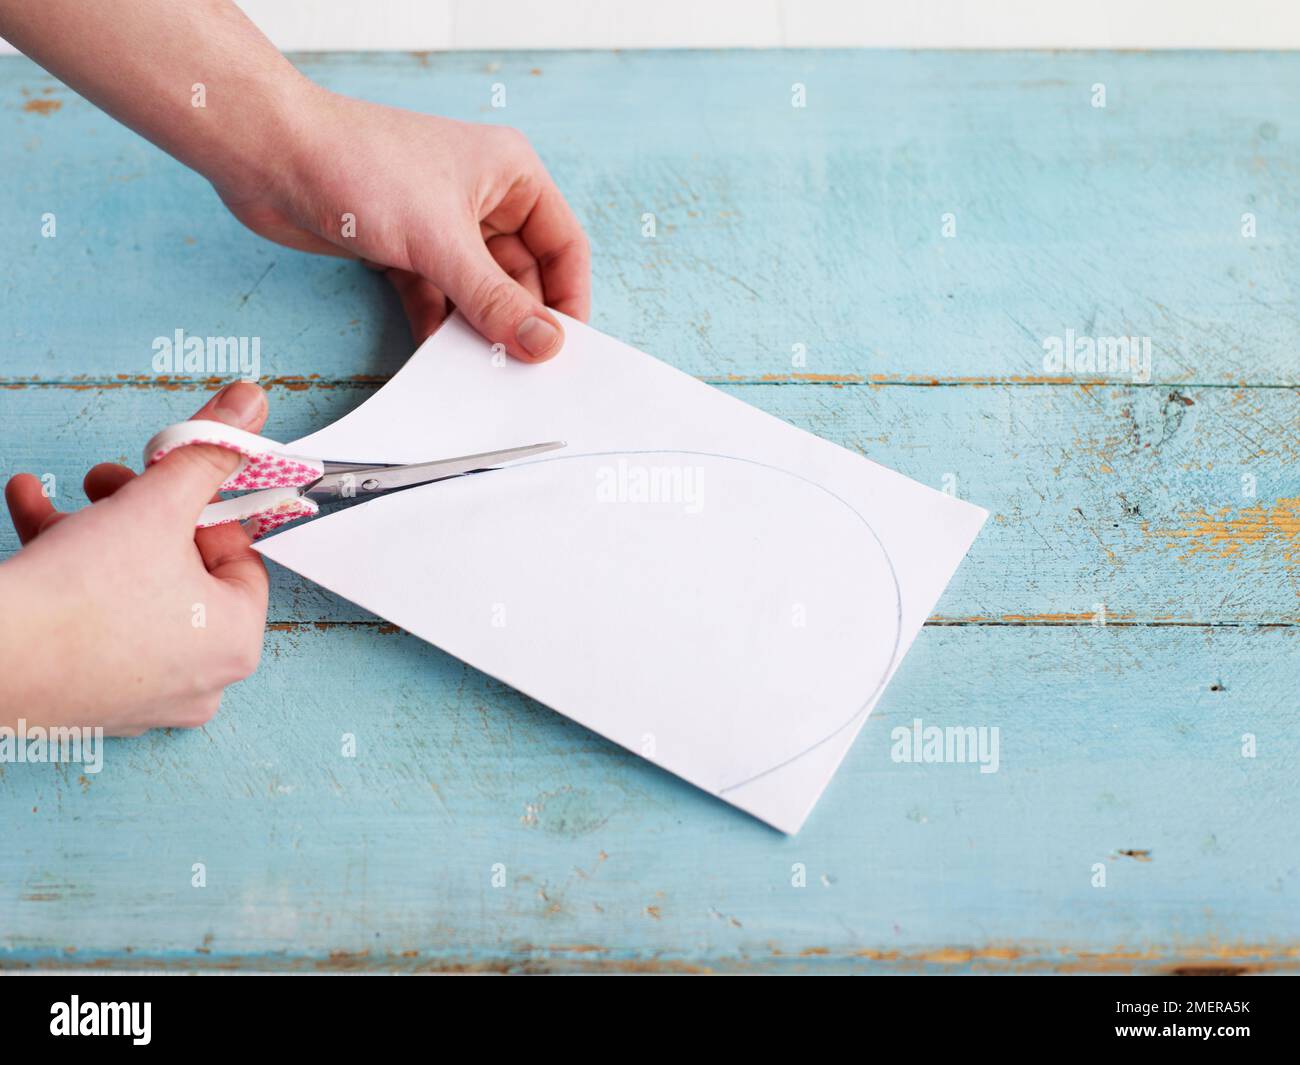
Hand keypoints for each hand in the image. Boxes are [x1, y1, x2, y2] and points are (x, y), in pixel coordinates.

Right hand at [0, 383, 271, 734]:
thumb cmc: (78, 595)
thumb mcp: (157, 503)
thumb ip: (207, 452)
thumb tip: (248, 405)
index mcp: (235, 640)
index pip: (239, 555)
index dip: (200, 507)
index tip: (167, 481)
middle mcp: (199, 678)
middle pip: (182, 568)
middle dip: (140, 512)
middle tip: (111, 481)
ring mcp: (143, 693)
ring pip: (130, 589)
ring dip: (94, 529)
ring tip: (63, 498)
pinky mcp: (88, 694)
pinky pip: (92, 619)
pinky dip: (67, 567)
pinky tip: (29, 509)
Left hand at [218, 86, 591, 358]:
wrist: (270, 155)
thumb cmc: (359, 166)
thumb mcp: (442, 242)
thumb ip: (496, 301)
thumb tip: (545, 345)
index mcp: (510, 175)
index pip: (563, 246)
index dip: (568, 299)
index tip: (565, 350)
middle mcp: (482, 198)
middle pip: (522, 276)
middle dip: (518, 321)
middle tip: (520, 371)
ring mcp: (442, 226)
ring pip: (478, 292)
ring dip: (477, 330)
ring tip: (480, 371)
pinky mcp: (405, 250)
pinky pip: (437, 298)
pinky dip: (437, 326)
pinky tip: (436, 357)